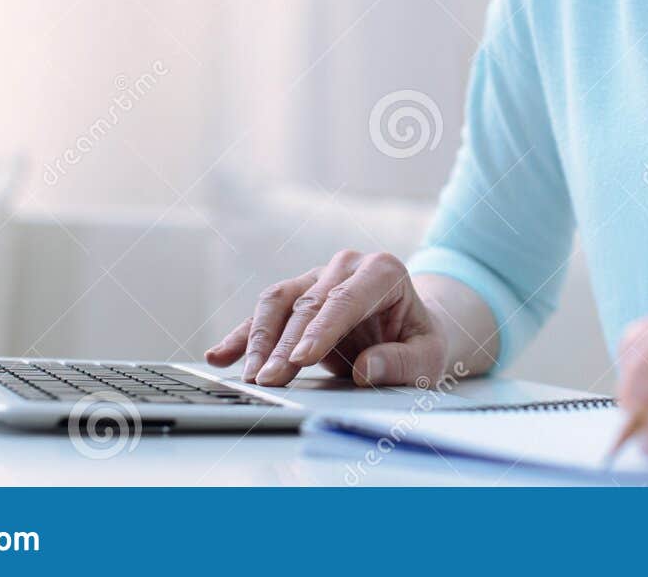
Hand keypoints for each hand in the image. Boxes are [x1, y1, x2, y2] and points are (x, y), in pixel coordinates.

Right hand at [205, 249, 447, 387]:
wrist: (409, 328)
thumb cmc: (418, 341)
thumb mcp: (428, 357)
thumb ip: (402, 363)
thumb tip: (367, 369)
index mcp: (384, 271)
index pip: (346, 300)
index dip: (321, 330)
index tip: (300, 358)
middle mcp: (347, 265)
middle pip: (308, 303)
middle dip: (284, 345)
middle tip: (268, 381)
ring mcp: (318, 276)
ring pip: (279, 302)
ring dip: (259, 341)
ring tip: (250, 376)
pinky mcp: (297, 293)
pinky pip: (265, 312)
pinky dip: (242, 335)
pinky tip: (220, 355)